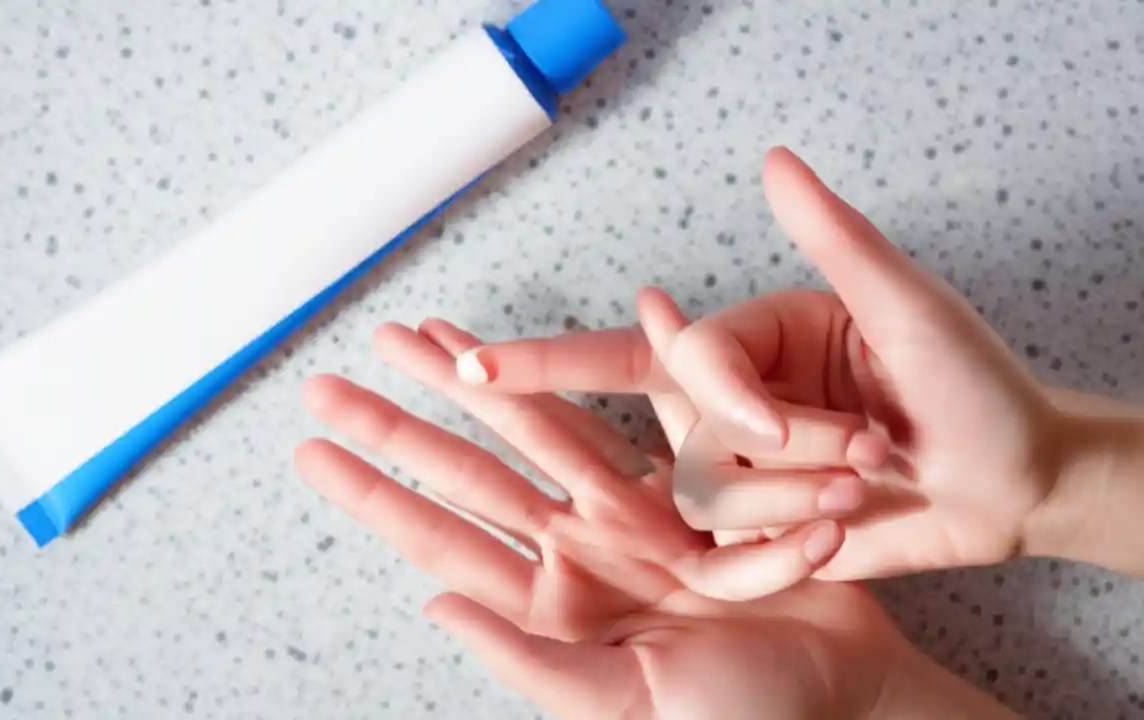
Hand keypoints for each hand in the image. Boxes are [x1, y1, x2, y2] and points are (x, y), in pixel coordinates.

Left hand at [294, 319, 1014, 718]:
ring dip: (476, 384)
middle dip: (400, 425)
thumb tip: (435, 608)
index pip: (438, 540)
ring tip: (423, 338)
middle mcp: (574, 554)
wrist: (846, 689)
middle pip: (466, 473)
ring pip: (531, 431)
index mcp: (550, 609)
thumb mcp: (629, 704)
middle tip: (335, 383)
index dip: (374, 495)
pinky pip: (620, 418)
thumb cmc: (743, 715)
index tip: (316, 452)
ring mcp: (623, 515)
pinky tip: (542, 347)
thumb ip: (531, 661)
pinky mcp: (680, 487)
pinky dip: (583, 377)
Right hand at [449, 147, 1066, 581]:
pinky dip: (790, 538)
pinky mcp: (760, 530)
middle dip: (762, 439)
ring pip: (710, 490)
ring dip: (800, 488)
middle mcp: (737, 403)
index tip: (469, 365)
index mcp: (756, 340)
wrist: (1017, 483)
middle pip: (683, 426)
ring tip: (873, 475)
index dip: (593, 366)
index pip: (662, 352)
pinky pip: (735, 543)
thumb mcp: (907, 304)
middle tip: (862, 443)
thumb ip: (832, 237)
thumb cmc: (975, 386)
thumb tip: (775, 161)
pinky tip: (844, 524)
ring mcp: (746, 470)